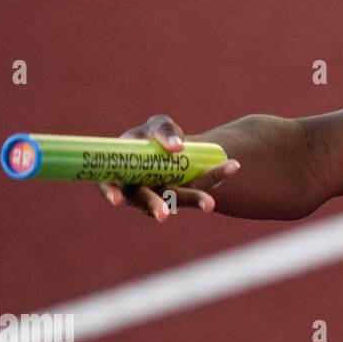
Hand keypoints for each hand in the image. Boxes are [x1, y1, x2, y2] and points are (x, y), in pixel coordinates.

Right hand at [96, 114, 240, 221]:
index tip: (116, 199)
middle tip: (163, 215)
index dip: (110, 192)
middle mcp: (140, 190)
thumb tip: (177, 148)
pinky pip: (201, 186)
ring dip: (194, 198)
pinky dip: (216, 175)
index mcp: (122, 173)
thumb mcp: (157, 126)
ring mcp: (164, 195)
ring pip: (177, 199)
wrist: (178, 146)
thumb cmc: (156, 134)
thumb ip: (163, 131)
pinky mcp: (187, 194)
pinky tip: (232, 165)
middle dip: (154, 206)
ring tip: (210, 203)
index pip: (110, 185)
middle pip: (144, 201)